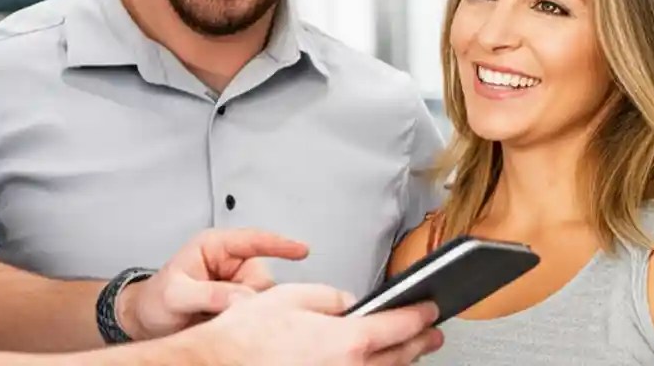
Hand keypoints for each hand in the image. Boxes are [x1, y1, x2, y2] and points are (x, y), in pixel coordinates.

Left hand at [118, 228, 308, 339]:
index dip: (278, 244)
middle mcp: (230, 264)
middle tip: (226, 310)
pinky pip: (256, 315)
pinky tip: (226, 324)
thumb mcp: (175, 294)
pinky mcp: (239, 306)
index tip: (301, 249)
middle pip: (262, 279)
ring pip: (262, 300)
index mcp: (214, 247)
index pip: (252, 240)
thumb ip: (207, 293)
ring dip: (247, 313)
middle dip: (252, 297)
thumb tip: (241, 297)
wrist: (148, 322)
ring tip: (215, 317)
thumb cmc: (156, 300)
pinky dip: (247, 323)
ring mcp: (236, 286)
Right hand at [201, 284, 443, 364]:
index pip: (398, 326)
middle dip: (420, 342)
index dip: (419, 316)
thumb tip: (348, 303)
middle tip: (433, 334)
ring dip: (401, 361)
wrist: (220, 364)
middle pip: (399, 356)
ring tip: (410, 351)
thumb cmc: (246, 337)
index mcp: (345, 341)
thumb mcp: (290, 296)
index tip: (429, 311)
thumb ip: (329, 296)